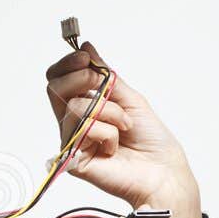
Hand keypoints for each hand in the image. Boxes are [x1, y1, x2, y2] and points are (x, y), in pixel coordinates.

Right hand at [45, 41, 199, 217]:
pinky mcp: (74, 160)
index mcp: (84, 106)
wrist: (164, 170)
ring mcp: (72, 141)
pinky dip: (107, 133)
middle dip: (81, 79)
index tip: (84, 57)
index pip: (59, 79)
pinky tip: (114, 148)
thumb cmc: (151, 139)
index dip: (67, 64)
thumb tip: (87, 47)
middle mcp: (73, 123)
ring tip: (124, 126)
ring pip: (75, 106)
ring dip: (109, 111)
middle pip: (55, 88)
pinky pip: (84, 130)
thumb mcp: (130, 97)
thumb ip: (105, 74)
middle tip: (105, 87)